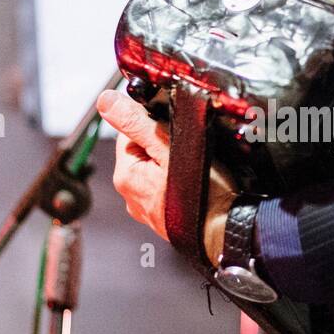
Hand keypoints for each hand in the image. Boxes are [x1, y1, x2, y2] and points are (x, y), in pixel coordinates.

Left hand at [97, 89, 236, 262]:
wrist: (227, 231)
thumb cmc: (203, 195)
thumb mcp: (169, 147)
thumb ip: (137, 123)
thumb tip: (106, 101)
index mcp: (125, 176)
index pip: (128, 134)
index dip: (152, 125)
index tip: (174, 129)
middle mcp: (130, 196)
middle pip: (142, 152)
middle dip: (163, 146)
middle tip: (187, 149)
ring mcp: (146, 210)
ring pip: (156, 171)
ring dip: (172, 164)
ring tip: (194, 168)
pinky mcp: (163, 219)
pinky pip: (166, 190)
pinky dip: (178, 184)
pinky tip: (195, 184)